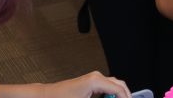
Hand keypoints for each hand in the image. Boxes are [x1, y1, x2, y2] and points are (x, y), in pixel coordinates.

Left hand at [11, 71, 128, 97]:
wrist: (47, 96)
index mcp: (96, 81)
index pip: (119, 89)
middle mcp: (96, 77)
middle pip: (119, 85)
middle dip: (124, 96)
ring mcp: (93, 78)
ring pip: (114, 86)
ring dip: (117, 96)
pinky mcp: (91, 83)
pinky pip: (106, 88)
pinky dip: (110, 95)